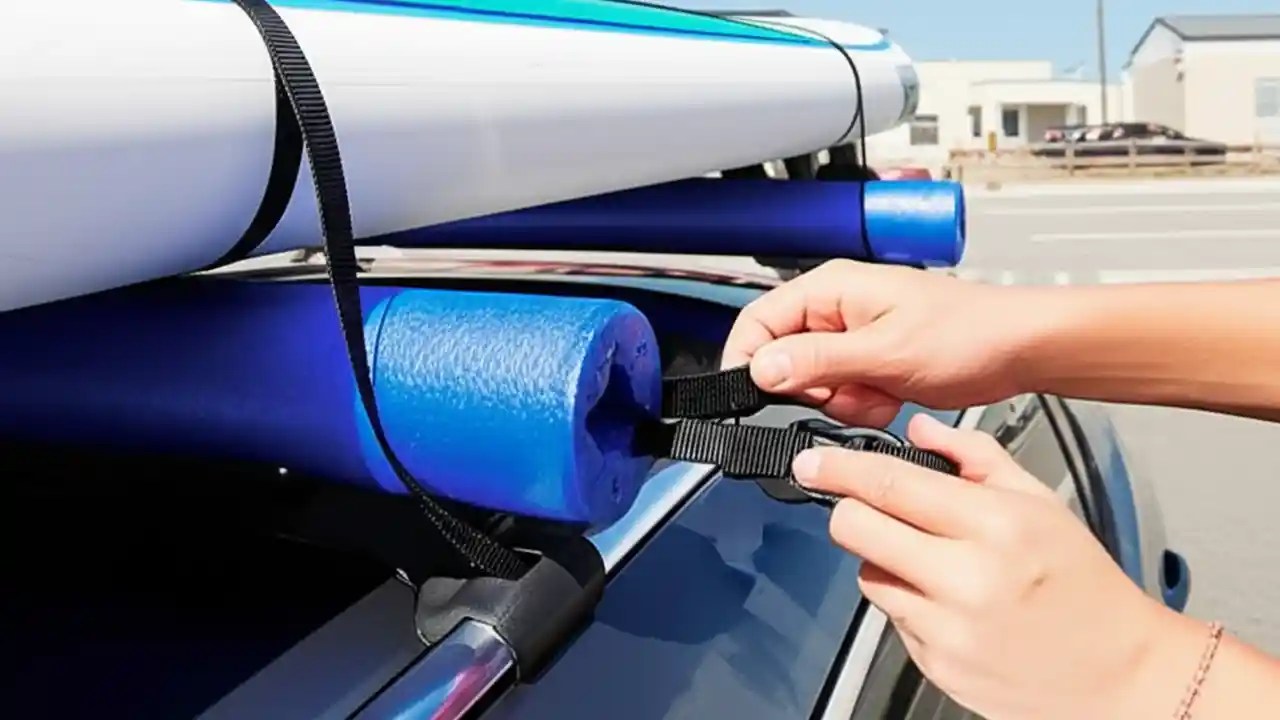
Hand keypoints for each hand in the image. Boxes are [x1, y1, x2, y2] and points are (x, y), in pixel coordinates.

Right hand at [723, 260, 1045, 426]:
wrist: (1018, 349)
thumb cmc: (969, 332)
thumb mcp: (886, 352)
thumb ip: (818, 360)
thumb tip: (762, 367)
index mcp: (832, 289)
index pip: (758, 321)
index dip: (749, 361)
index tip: (754, 395)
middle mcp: (836, 309)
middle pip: (783, 357)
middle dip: (811, 387)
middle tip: (845, 389)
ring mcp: (853, 336)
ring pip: (811, 382)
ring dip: (841, 399)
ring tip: (878, 390)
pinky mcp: (869, 360)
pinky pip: (840, 392)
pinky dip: (861, 403)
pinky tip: (890, 396)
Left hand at [792, 413, 1208, 719]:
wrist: (1120, 676)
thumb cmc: (1085, 586)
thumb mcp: (1042, 503)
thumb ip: (974, 457)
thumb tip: (920, 430)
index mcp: (995, 526)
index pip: (890, 485)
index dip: (839, 469)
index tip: (812, 462)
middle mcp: (967, 578)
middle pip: (856, 529)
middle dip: (850, 512)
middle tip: (867, 509)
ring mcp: (948, 629)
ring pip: (867, 576)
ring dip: (883, 561)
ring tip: (932, 564)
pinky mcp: (936, 667)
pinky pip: (891, 620)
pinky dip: (908, 604)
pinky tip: (949, 604)